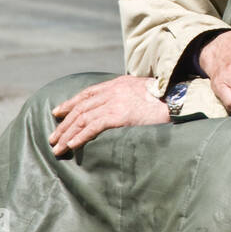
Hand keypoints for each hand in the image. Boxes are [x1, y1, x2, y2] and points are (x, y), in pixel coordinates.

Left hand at [48, 75, 169, 154]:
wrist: (177, 99)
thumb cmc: (166, 99)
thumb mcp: (143, 92)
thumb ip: (129, 96)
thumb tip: (124, 108)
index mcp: (117, 84)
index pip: (87, 93)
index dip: (70, 103)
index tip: (57, 112)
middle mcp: (112, 91)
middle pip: (80, 107)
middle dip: (64, 123)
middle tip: (53, 137)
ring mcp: (115, 102)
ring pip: (83, 118)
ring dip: (67, 134)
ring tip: (57, 147)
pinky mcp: (119, 115)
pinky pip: (93, 127)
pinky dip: (80, 136)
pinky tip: (72, 145)